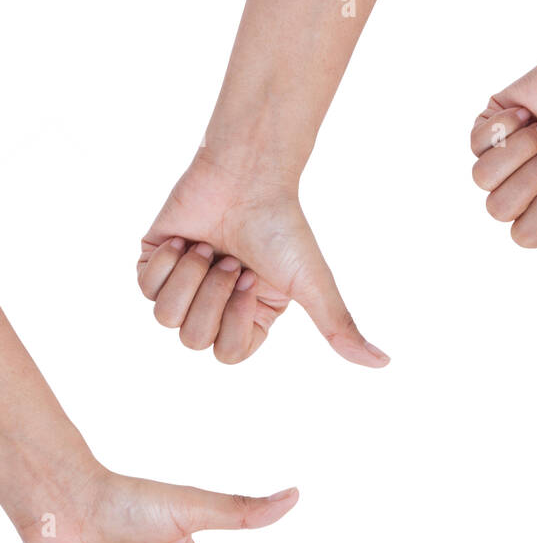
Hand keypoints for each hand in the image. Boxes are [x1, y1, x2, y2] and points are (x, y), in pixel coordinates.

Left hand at [138, 151, 387, 366]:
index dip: (236, 320)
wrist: (247, 177)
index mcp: (250, 319)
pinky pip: (146, 287)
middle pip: (193, 339)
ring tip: (209, 249)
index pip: (227, 353)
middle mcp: (215, 309)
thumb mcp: (314, 286)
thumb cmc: (283, 229)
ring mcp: (182, 288)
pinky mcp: (154, 262)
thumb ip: (341, 330)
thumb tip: (384, 365)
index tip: (253, 279)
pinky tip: (186, 239)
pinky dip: (168, 261)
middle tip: (232, 261)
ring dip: (191, 277)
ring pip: (165, 318)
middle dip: (213, 295)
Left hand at [470, 48, 536, 311]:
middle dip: (532, 179)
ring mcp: (509, 156)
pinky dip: (507, 127)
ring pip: (481, 179)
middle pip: (496, 210)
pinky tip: (531, 113)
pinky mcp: (494, 122)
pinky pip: (477, 141)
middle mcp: (530, 190)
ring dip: (520, 152)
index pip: (522, 236)